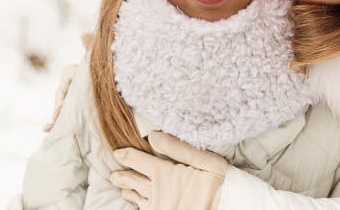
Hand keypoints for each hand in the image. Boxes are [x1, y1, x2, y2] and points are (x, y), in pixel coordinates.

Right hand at [42, 31, 93, 131]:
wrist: (112, 85)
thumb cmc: (103, 67)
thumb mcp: (99, 58)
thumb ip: (91, 47)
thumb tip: (83, 33)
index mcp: (73, 70)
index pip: (68, 75)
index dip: (67, 82)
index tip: (69, 90)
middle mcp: (68, 84)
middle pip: (61, 93)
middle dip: (60, 102)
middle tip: (60, 110)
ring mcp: (69, 98)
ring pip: (59, 106)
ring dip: (54, 115)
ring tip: (49, 126)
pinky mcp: (71, 109)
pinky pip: (61, 116)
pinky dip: (53, 122)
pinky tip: (45, 129)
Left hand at [110, 131, 227, 209]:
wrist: (225, 209)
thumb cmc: (215, 185)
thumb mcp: (204, 160)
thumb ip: (177, 147)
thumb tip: (153, 136)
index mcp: (163, 173)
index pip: (138, 160)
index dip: (127, 155)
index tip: (119, 153)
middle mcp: (155, 191)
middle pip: (133, 180)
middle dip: (123, 176)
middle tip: (114, 175)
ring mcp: (157, 207)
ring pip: (137, 197)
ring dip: (128, 191)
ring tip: (123, 188)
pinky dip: (137, 205)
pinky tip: (138, 203)